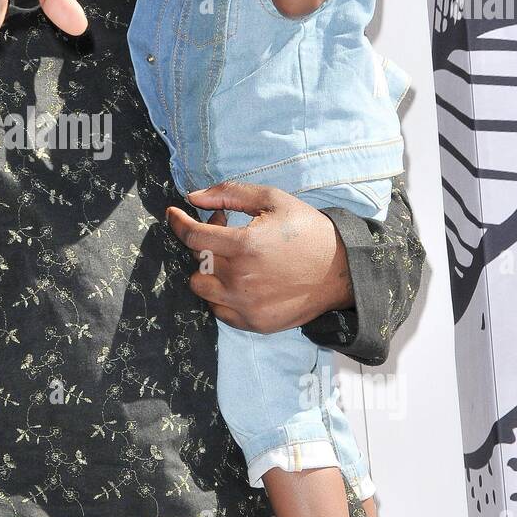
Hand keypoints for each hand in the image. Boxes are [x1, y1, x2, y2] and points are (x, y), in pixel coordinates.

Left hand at [165, 181, 353, 332]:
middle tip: (225, 233)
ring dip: (208, 270)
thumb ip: (230, 194)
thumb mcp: (274, 200)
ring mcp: (246, 305)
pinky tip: (241, 280)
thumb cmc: (307, 230)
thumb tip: (193, 197)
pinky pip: (219, 310)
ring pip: (202, 288)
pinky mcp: (254, 323)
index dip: (178, 222)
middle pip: (197, 261)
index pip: (192, 236)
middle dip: (204, 242)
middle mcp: (241, 279)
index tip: (173, 213)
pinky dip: (221, 294)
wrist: (343, 271)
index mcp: (245, 245)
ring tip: (232, 259)